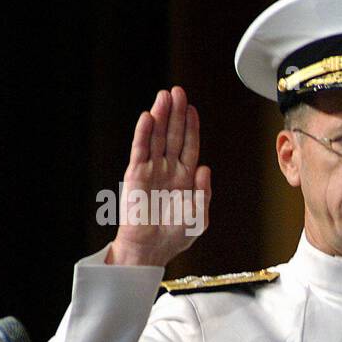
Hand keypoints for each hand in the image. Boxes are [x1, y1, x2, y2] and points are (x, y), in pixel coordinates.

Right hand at [108, 86, 211, 266]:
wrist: (151, 250)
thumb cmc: (174, 236)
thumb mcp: (199, 216)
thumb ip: (203, 192)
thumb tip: (205, 168)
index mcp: (185, 178)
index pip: (189, 146)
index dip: (191, 127)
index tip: (192, 109)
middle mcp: (168, 170)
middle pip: (173, 136)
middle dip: (176, 114)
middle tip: (177, 92)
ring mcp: (151, 171)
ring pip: (157, 138)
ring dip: (160, 117)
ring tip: (163, 96)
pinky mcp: (136, 176)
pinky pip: (140, 151)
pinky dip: (144, 135)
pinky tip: (148, 118)